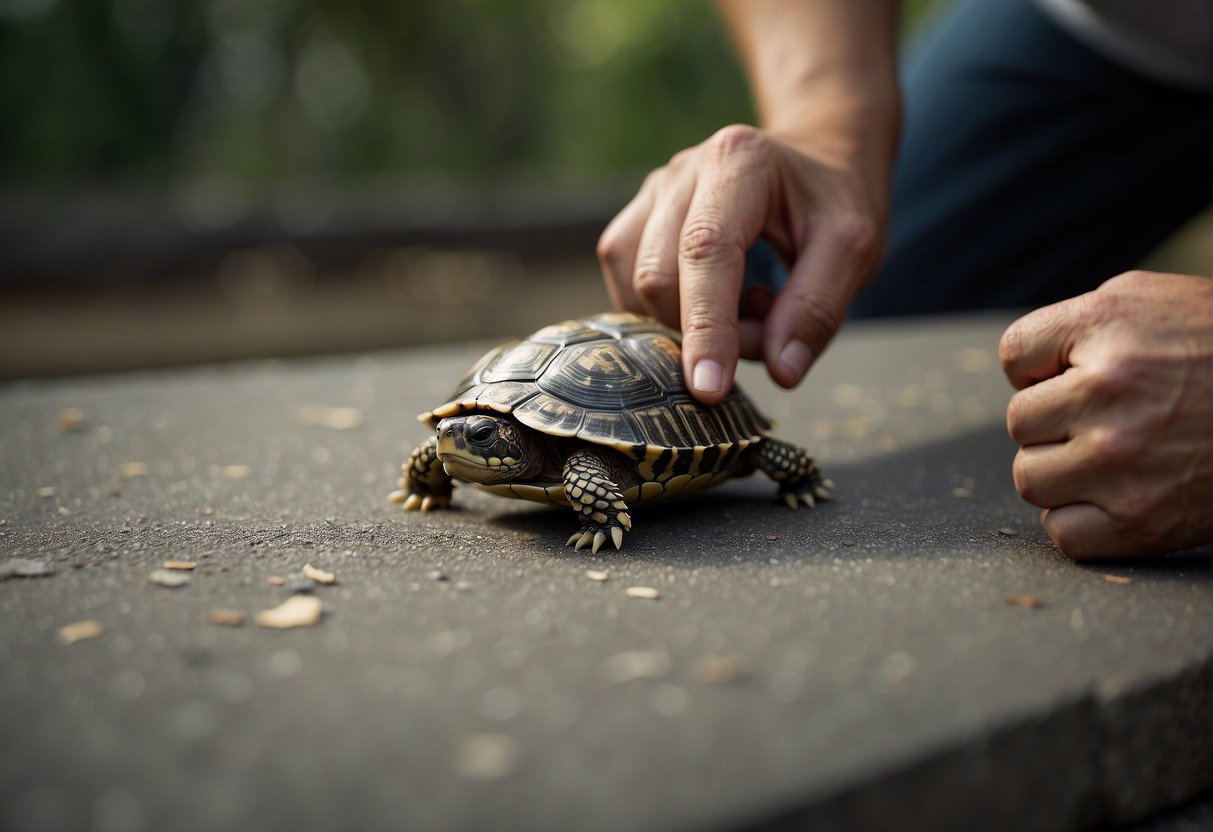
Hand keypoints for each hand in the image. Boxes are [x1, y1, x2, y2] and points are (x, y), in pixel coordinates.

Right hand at [597, 123, 886, 402]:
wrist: (815, 160)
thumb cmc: (834, 202)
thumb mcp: (854, 249)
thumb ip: (818, 308)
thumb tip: (780, 370)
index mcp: (738, 163)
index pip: (705, 252)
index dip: (705, 326)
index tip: (709, 388)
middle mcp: (682, 172)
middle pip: (657, 276)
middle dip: (703, 330)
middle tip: (765, 326)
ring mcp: (652, 193)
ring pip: (633, 285)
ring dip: (683, 323)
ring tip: (745, 307)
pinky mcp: (636, 219)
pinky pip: (627, 285)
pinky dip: (666, 313)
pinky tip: (713, 300)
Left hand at [1000, 271, 1212, 557]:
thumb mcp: (1149, 302)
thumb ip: (1074, 327)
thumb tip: (1020, 374)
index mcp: (1107, 326)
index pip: (1015, 355)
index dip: (1042, 367)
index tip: (1081, 372)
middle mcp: (1108, 391)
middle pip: (1019, 422)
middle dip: (1056, 420)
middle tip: (1111, 418)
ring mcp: (1123, 461)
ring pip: (1031, 479)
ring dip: (1062, 472)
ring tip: (1115, 456)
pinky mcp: (1145, 520)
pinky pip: (1064, 534)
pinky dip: (1082, 521)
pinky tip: (1118, 495)